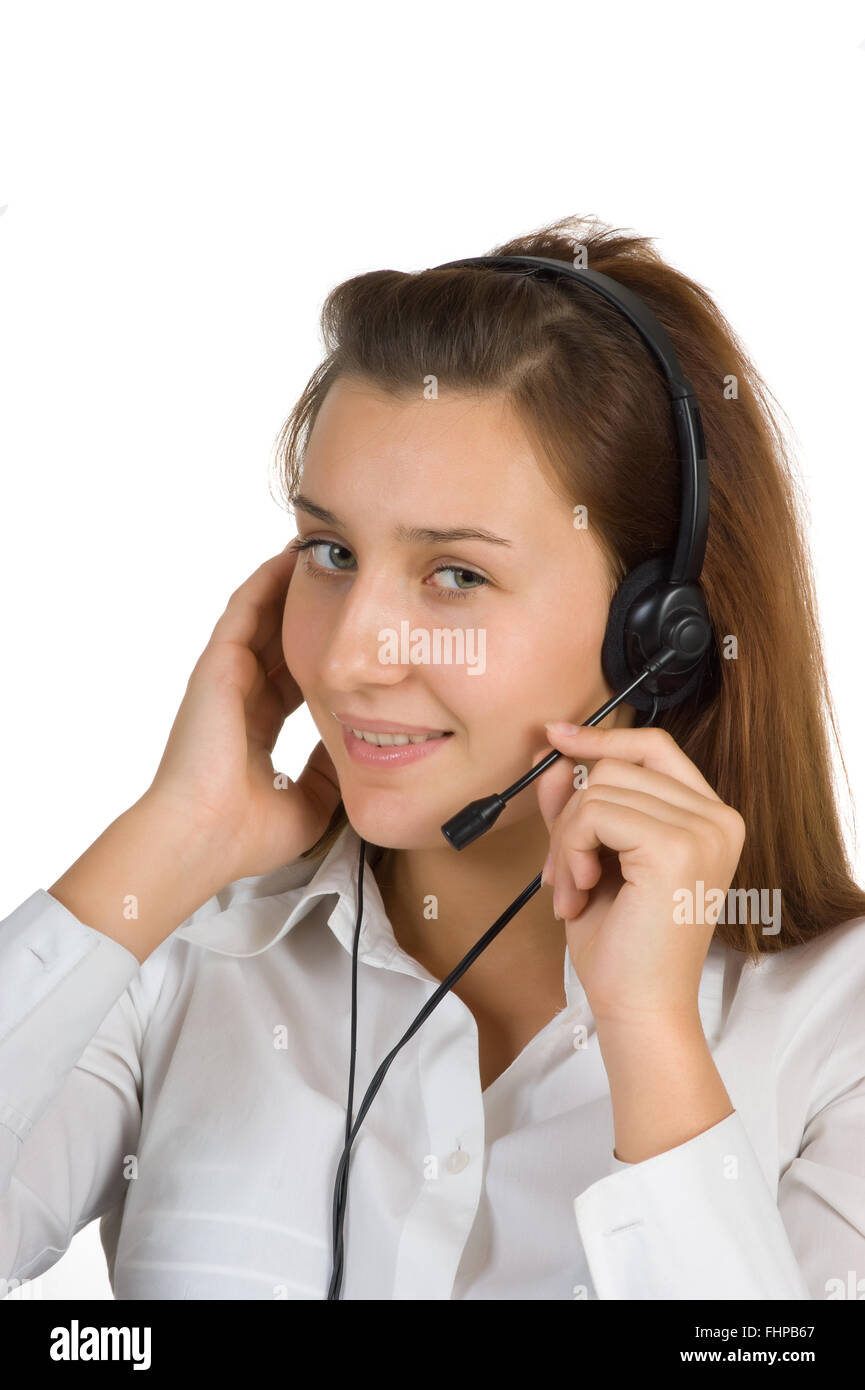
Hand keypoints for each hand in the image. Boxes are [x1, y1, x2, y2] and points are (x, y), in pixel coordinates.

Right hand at [146, 546, 341, 880]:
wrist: (206, 835)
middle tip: (341, 579)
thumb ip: (331, 768)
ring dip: (287, 586)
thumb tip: (360, 745)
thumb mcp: (311, 798)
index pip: (295, 679)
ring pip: (262, 617)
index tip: (353, 636)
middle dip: (308, 611)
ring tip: (317, 555)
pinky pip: (244, 610)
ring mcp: (225, 678)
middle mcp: (240, 697)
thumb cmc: (250, 831)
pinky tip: (288, 558)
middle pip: (280, 640)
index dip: (323, 655)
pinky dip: (265, 582)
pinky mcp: (217, 666)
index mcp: (257, 728)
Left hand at [535, 723, 746, 1027]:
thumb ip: (577, 807)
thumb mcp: (592, 859)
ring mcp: (702, 829)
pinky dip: (570, 851)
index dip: (603, 739)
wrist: (640, 1009)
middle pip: (615, 767)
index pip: (654, 747)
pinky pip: (594, 813)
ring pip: (597, 789)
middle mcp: (717, 818)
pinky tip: (579, 892)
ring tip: (572, 890)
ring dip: (567, 841)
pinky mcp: (676, 846)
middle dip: (570, 818)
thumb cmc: (622, 947)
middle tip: (563, 875)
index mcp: (709, 819)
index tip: (556, 737)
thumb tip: (552, 756)